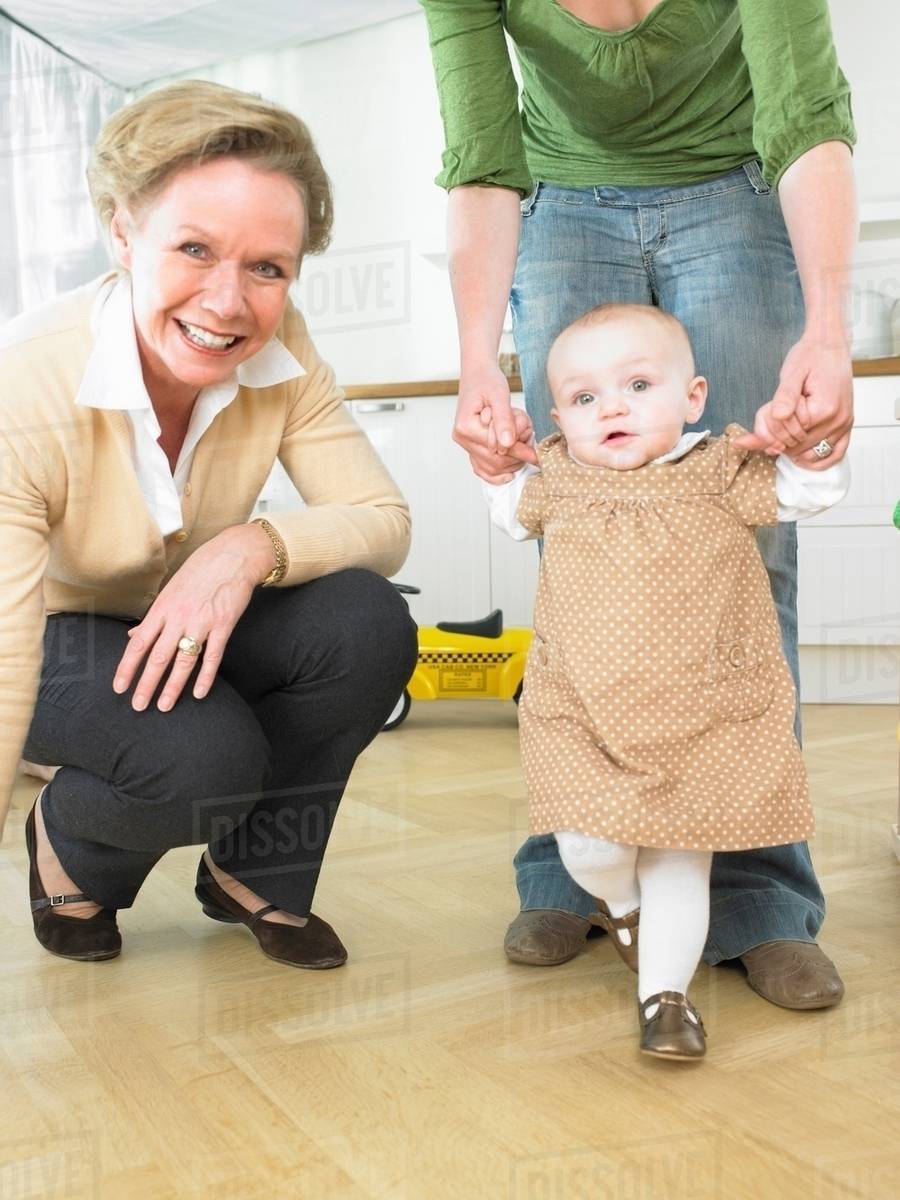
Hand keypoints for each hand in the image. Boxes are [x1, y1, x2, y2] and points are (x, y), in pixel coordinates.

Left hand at [112, 524, 272, 711]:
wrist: (233, 556)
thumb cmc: (200, 572)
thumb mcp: (171, 591)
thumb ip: (153, 618)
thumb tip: (133, 637)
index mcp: (162, 609)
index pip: (138, 643)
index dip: (127, 667)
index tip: (119, 687)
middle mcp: (178, 617)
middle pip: (157, 657)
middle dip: (146, 684)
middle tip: (138, 706)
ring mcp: (201, 622)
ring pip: (183, 660)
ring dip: (172, 686)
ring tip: (164, 706)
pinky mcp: (223, 625)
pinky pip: (213, 656)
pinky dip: (205, 676)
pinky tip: (198, 693)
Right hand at [453, 362, 537, 481]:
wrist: (477, 374)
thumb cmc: (488, 380)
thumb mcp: (499, 395)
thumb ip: (504, 420)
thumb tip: (507, 444)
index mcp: (466, 426)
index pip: (496, 449)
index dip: (518, 451)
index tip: (536, 452)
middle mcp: (462, 438)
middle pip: (494, 461)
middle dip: (516, 456)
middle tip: (532, 447)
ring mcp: (465, 443)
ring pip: (490, 467)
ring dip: (510, 462)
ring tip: (524, 448)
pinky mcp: (470, 445)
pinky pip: (481, 467)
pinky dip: (495, 473)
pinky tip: (510, 473)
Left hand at [731, 336, 852, 468]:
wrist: (830, 345)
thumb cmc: (809, 356)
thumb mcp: (790, 373)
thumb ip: (783, 397)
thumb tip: (776, 416)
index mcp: (822, 409)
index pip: (786, 435)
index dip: (771, 426)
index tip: (769, 409)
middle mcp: (837, 421)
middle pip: (796, 447)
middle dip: (778, 437)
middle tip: (775, 416)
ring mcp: (844, 425)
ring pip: (810, 454)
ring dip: (793, 449)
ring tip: (784, 430)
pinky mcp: (846, 425)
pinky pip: (834, 455)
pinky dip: (817, 461)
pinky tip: (801, 457)